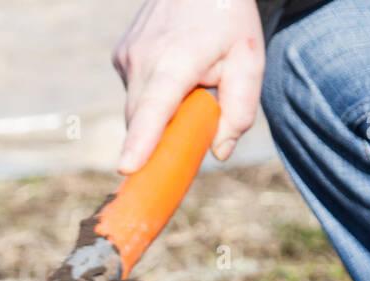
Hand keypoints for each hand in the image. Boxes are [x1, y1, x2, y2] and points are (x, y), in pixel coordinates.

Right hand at [113, 0, 264, 171]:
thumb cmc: (228, 23)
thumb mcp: (249, 61)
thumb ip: (240, 111)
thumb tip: (218, 152)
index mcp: (176, 60)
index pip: (154, 107)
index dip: (141, 141)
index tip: (126, 168)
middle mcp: (143, 57)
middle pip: (142, 124)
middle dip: (159, 146)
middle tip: (186, 151)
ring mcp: (126, 56)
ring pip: (137, 113)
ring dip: (161, 119)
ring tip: (190, 90)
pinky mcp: (120, 57)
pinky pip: (136, 97)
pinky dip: (154, 102)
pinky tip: (174, 80)